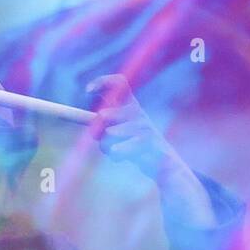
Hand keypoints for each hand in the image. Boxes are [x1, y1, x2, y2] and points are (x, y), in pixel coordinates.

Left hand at [86, 74, 215, 227]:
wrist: (164, 166)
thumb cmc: (139, 148)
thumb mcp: (119, 133)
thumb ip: (102, 126)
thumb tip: (85, 123)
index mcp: (132, 106)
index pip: (119, 84)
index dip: (102, 82)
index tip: (87, 91)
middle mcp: (138, 112)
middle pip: (104, 115)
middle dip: (96, 129)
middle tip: (98, 138)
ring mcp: (144, 126)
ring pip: (109, 134)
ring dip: (106, 146)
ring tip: (115, 152)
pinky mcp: (147, 141)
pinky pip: (119, 148)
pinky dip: (116, 154)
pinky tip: (120, 156)